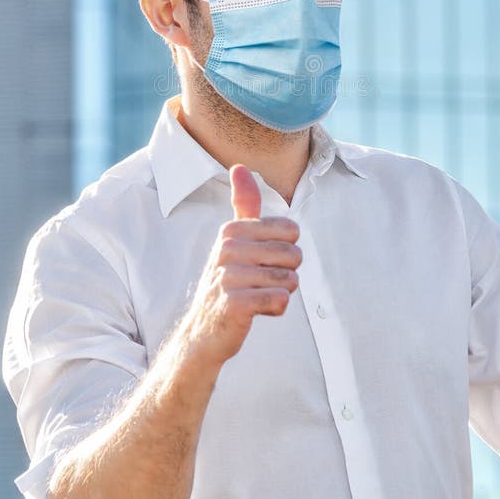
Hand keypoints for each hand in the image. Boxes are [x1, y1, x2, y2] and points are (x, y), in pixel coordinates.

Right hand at [183, 164, 301, 366]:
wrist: (204, 331)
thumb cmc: (228, 281)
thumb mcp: (234, 239)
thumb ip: (243, 204)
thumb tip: (239, 166)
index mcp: (233, 229)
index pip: (291, 230)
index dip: (285, 250)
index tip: (262, 261)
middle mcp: (229, 248)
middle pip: (294, 255)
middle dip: (286, 274)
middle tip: (260, 283)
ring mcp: (229, 275)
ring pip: (290, 279)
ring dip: (281, 293)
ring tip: (257, 296)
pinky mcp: (234, 303)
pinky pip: (280, 300)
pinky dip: (276, 308)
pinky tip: (257, 312)